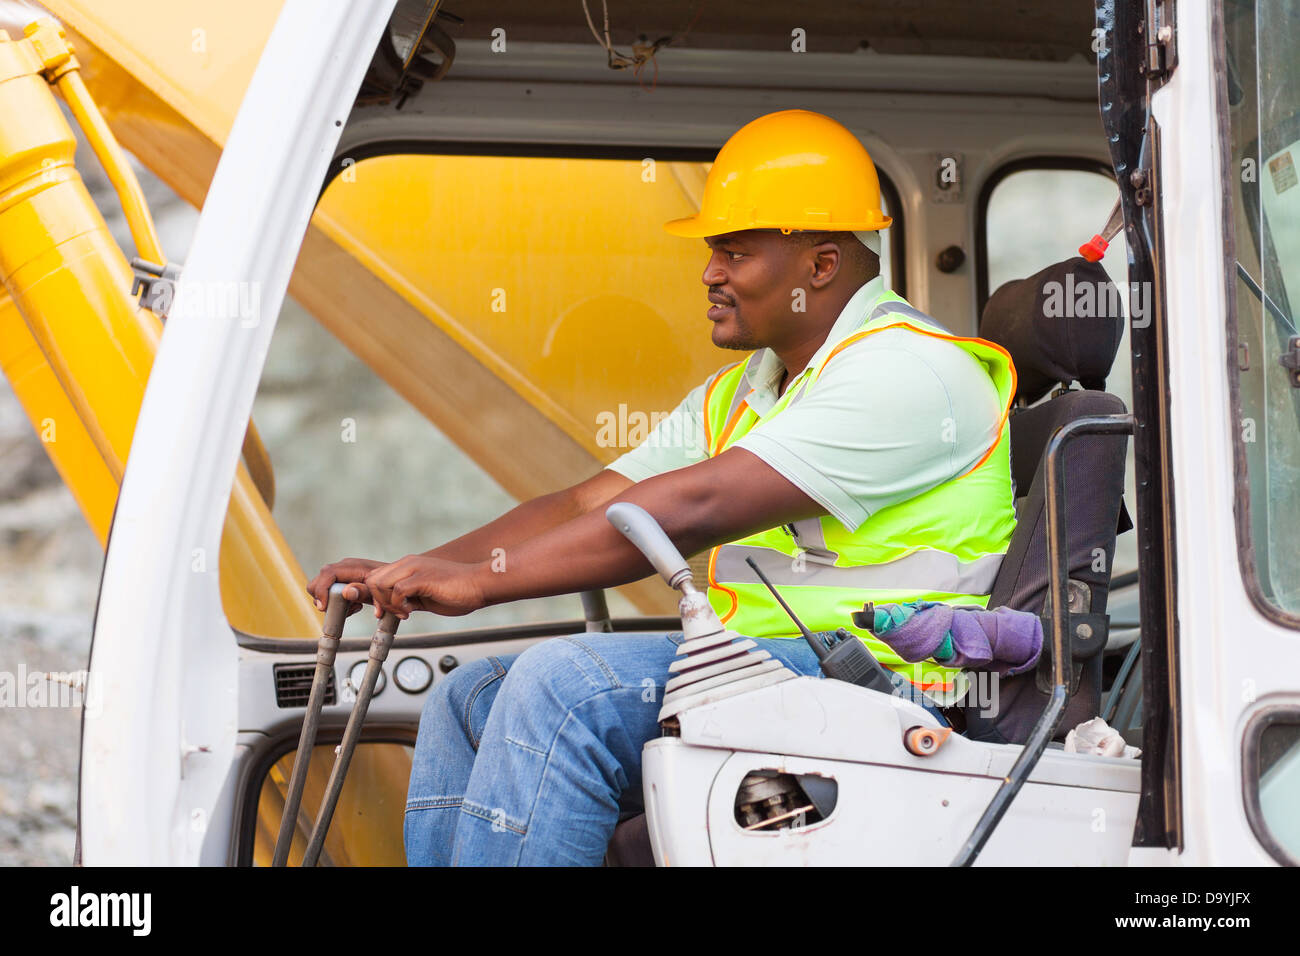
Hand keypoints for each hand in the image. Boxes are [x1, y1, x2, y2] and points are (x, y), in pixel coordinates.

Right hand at [306, 557, 384, 613]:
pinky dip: (335, 602)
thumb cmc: (389, 586)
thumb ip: (364, 592)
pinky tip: (353, 606)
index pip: (327, 573)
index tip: (323, 607)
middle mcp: (343, 567)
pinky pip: (328, 591)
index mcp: (352, 567)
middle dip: (322, 599)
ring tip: (352, 608)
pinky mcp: (342, 579)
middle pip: (318, 581)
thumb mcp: (378, 592)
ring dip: (330, 602)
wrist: (396, 582)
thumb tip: (347, 592)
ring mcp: (341, 572)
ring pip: (320, 588)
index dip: (321, 590)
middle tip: (340, 609)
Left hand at [361, 554, 485, 619]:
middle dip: (377, 600)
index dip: (376, 597)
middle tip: (393, 614)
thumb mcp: (426, 595)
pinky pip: (397, 591)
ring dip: (387, 604)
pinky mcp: (423, 578)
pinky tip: (410, 613)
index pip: (376, 577)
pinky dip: (398, 606)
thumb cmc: (458, 591)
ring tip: (403, 613)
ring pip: (380, 583)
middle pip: (372, 579)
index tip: (386, 612)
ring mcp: (415, 569)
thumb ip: (409, 598)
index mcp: (409, 566)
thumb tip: (393, 608)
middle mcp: (409, 563)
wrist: (480, 585)